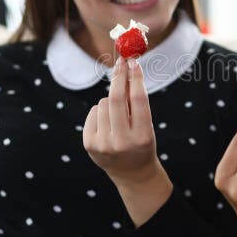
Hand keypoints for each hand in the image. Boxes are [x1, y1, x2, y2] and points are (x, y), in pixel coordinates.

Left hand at [83, 57, 171, 226]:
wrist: (132, 174)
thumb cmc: (142, 142)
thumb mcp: (147, 126)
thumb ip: (137, 102)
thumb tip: (127, 68)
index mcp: (142, 136)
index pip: (138, 100)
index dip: (135, 78)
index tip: (133, 62)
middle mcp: (122, 142)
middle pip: (115, 99)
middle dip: (119, 77)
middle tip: (122, 62)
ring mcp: (103, 145)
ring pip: (103, 103)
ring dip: (112, 101)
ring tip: (119, 116)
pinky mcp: (89, 144)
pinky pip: (94, 112)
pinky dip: (101, 111)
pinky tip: (108, 124)